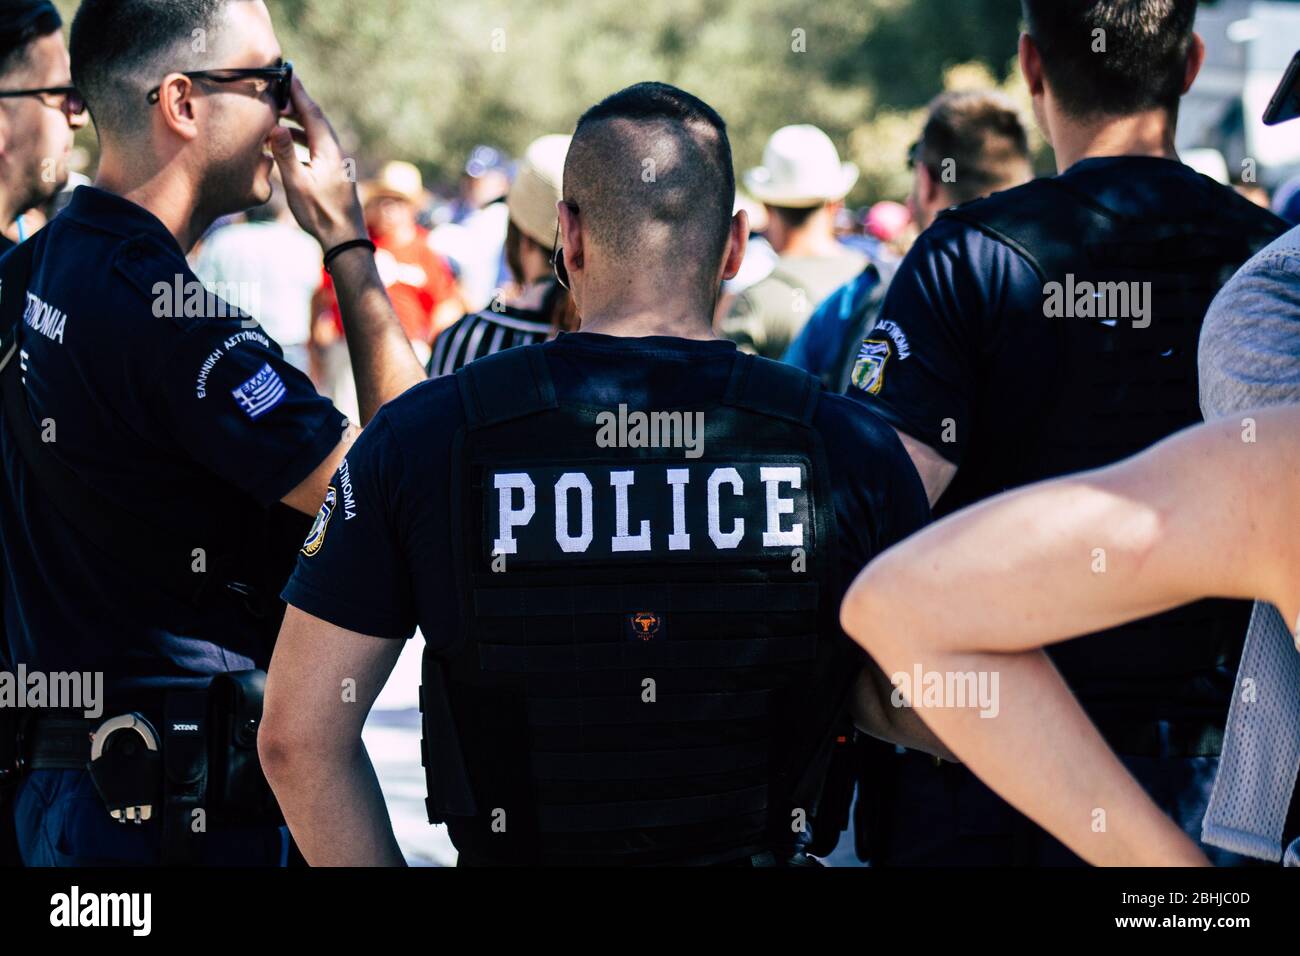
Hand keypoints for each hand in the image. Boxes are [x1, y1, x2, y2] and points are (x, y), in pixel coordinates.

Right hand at [271, 76, 366, 250]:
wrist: (344, 241)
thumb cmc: (320, 215)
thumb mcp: (297, 185)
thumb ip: (285, 155)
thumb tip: (276, 127)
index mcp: (328, 151)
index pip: (312, 113)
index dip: (299, 92)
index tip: (288, 73)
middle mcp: (336, 153)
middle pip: (316, 120)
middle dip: (297, 103)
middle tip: (278, 91)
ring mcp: (336, 164)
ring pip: (316, 134)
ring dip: (298, 122)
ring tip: (279, 115)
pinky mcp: (334, 174)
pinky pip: (316, 148)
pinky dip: (301, 140)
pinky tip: (289, 144)